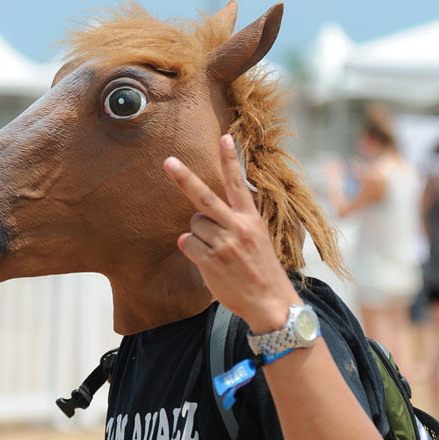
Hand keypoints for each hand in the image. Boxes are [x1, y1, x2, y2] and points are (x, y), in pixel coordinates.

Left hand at [163, 135, 301, 333]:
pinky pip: (187, 244)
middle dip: (184, 178)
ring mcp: (224, 244)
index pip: (238, 184)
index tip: (225, 137)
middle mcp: (237, 228)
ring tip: (216, 250)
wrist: (270, 302)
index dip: (230, 160)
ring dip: (197, 234)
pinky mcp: (212, 261)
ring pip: (193, 224)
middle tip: (167, 161)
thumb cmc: (261, 269)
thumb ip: (235, 223)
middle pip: (204, 197)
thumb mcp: (258, 239)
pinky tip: (207, 261)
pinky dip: (191, 249)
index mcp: (251, 219)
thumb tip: (196, 222)